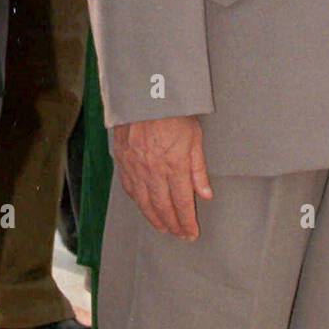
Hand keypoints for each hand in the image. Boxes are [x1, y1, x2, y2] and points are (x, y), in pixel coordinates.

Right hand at [113, 115, 212, 240]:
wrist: (145, 93)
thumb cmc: (173, 112)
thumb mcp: (194, 137)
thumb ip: (198, 169)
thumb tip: (205, 194)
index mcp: (175, 166)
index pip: (182, 203)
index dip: (187, 222)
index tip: (192, 233)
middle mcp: (153, 171)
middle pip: (163, 207)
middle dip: (172, 225)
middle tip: (178, 234)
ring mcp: (135, 166)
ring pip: (144, 202)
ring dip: (154, 218)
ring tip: (162, 228)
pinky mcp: (122, 159)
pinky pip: (129, 187)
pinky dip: (137, 201)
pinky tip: (143, 206)